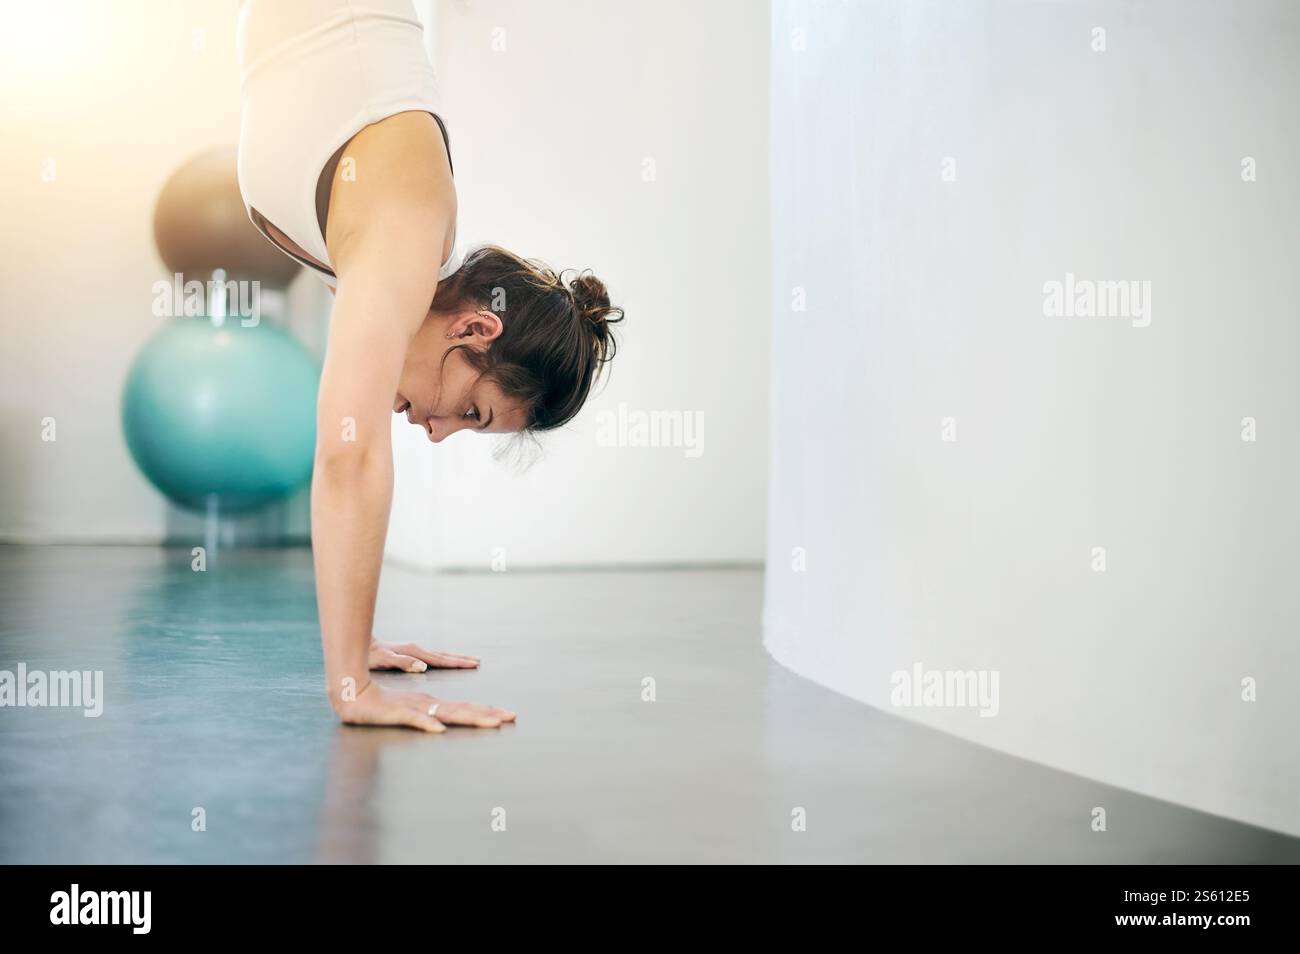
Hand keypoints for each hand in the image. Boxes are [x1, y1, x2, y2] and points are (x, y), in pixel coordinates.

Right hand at [336, 680, 515, 732]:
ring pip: (448, 713)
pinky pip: (415, 720)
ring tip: (491, 722)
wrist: (354, 694)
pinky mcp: (399, 714)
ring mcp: (415, 709)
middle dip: (489, 713)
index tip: (507, 716)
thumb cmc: (381, 705)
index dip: (487, 712)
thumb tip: (443, 728)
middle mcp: (429, 704)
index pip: (465, 708)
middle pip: (464, 709)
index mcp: (433, 704)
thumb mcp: (409, 713)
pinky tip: (440, 730)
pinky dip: (428, 724)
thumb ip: (426, 719)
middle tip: (512, 716)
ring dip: (470, 717)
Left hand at [369, 639, 480, 672]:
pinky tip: (445, 662)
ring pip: (440, 655)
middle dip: (461, 659)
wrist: (362, 645)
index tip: (474, 664)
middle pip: (444, 656)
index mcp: (415, 652)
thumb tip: (423, 667)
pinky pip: (432, 657)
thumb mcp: (385, 660)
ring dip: (454, 658)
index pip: (441, 659)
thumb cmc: (371, 655)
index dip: (457, 663)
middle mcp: (417, 650)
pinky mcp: (411, 654)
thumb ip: (403, 663)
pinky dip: (444, 659)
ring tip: (468, 660)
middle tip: (478, 662)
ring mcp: (415, 651)